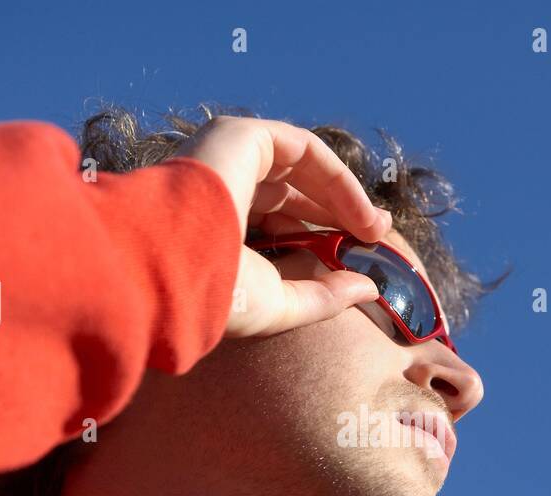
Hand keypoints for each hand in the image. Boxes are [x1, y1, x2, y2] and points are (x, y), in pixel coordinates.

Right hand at [177, 116, 390, 338]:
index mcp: (215, 223)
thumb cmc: (213, 295)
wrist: (174, 267)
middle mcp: (219, 185)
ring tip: (375, 228)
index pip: (278, 221)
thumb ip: (322, 296)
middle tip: (377, 236)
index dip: (321, 233)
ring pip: (303, 169)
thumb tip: (369, 289)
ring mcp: (227, 157)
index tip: (358, 255)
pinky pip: (305, 150)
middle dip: (339, 212)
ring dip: (344, 197)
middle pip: (294, 192)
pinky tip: (360, 211)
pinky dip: (338, 178)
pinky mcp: (240, 136)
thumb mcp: (277, 304)